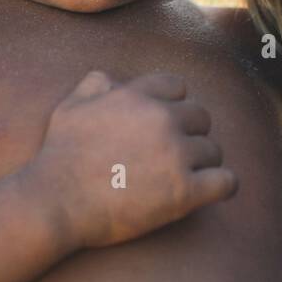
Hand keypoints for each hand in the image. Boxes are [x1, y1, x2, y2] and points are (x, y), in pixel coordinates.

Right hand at [29, 71, 236, 248]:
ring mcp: (176, 155)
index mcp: (138, 96)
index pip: (178, 87)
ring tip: (183, 178)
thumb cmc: (59, 157)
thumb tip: (108, 78)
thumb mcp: (70, 108)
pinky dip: (222, 187)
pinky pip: (226, 182)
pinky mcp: (185, 191)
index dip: (173, 106)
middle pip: (201, 117)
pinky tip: (210, 192)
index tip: (163, 127)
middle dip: (190, 134)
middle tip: (173, 156)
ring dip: (202, 163)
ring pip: (213, 151)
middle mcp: (162, 120)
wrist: (55, 203)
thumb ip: (93, 85)